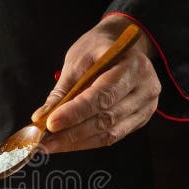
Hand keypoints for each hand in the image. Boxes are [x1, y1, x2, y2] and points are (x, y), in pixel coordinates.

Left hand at [32, 15, 160, 152]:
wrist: (123, 44)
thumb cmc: (99, 47)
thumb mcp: (78, 60)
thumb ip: (62, 90)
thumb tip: (41, 117)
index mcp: (133, 66)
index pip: (102, 95)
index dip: (75, 113)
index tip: (50, 124)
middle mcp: (146, 88)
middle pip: (107, 119)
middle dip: (72, 133)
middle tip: (45, 141)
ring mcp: (146, 106)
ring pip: (109, 133)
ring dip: (77, 142)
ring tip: (52, 144)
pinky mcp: (140, 119)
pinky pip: (113, 136)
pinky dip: (87, 142)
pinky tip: (68, 143)